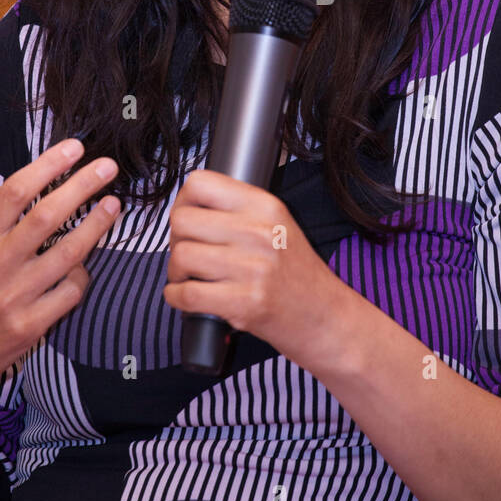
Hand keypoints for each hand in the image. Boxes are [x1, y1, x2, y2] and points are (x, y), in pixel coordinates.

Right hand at [0, 139, 121, 407]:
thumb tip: (12, 183)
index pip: (15, 192)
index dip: (48, 165)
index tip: (74, 148)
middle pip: (47, 216)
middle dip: (82, 186)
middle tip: (108, 167)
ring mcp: (14, 298)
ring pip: (68, 254)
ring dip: (96, 225)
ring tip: (114, 205)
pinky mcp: (30, 326)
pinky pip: (70, 292)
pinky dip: (82, 274)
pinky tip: (85, 264)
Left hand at [163, 168, 353, 369]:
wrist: (325, 317)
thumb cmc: (296, 275)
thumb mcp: (277, 225)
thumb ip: (238, 211)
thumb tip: (187, 206)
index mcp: (265, 206)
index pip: (201, 183)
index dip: (183, 201)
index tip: (187, 218)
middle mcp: (258, 231)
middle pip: (183, 221)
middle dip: (176, 241)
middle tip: (188, 254)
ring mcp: (252, 267)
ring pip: (181, 257)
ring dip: (176, 272)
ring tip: (190, 278)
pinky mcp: (244, 302)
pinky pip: (186, 294)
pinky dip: (177, 297)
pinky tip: (188, 297)